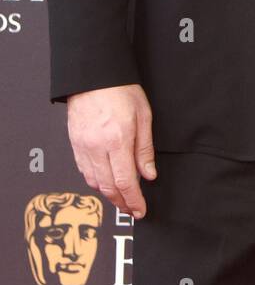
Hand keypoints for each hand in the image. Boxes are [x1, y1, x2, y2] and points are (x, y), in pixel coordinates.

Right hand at [66, 84, 155, 218]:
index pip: (125, 181)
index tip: (140, 209)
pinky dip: (95, 181)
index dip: (133, 200)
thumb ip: (145, 148)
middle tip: (132, 209)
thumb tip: (148, 174)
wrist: (93, 75)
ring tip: (121, 198)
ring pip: (94, 182)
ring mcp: (83, 146)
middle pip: (108, 187)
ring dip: (108, 194)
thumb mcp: (143, 115)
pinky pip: (84, 170)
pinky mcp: (74, 144)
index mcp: (117, 140)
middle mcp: (97, 147)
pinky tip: (105, 181)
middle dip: (121, 202)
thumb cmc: (120, 89)